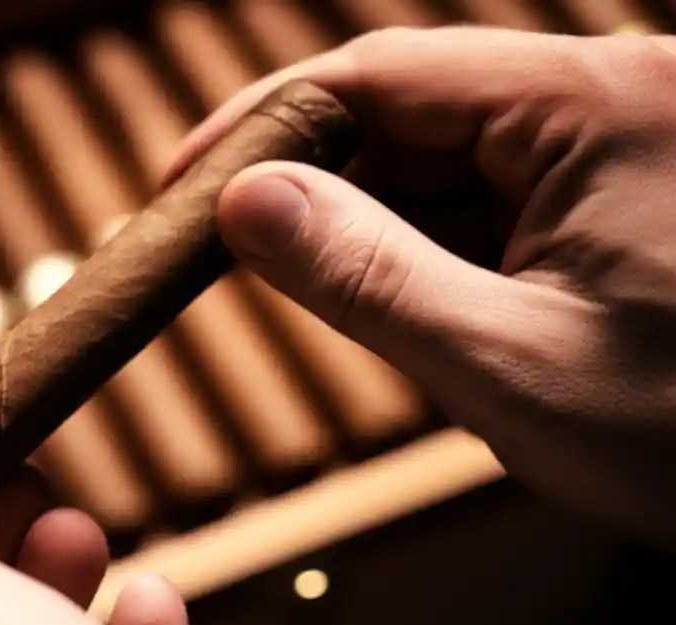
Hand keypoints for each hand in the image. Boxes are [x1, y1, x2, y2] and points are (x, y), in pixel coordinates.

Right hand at [168, 27, 675, 544]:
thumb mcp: (508, 366)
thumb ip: (366, 276)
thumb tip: (244, 204)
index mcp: (593, 104)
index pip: (381, 74)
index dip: (263, 127)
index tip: (182, 187)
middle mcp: (613, 95)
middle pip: (411, 110)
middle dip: (315, 185)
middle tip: (232, 260)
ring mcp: (625, 141)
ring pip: (448, 159)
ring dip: (376, 226)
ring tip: (345, 308)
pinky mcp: (628, 190)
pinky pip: (498, 197)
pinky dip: (439, 250)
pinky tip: (427, 310)